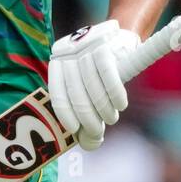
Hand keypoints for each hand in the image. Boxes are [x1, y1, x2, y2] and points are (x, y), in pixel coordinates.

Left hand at [48, 19, 139, 150]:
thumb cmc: (105, 70)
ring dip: (103, 109)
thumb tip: (87, 144)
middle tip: (98, 132)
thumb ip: (87, 111)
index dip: (64, 115)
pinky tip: (120, 105)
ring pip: (92, 86)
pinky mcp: (104, 45)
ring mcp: (85, 48)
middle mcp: (67, 54)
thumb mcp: (90, 85)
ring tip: (111, 118)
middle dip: (88, 118)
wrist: (123, 38)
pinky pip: (108, 76)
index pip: (57, 93)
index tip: (74, 130)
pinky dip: (115, 94)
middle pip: (75, 93)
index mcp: (57, 63)